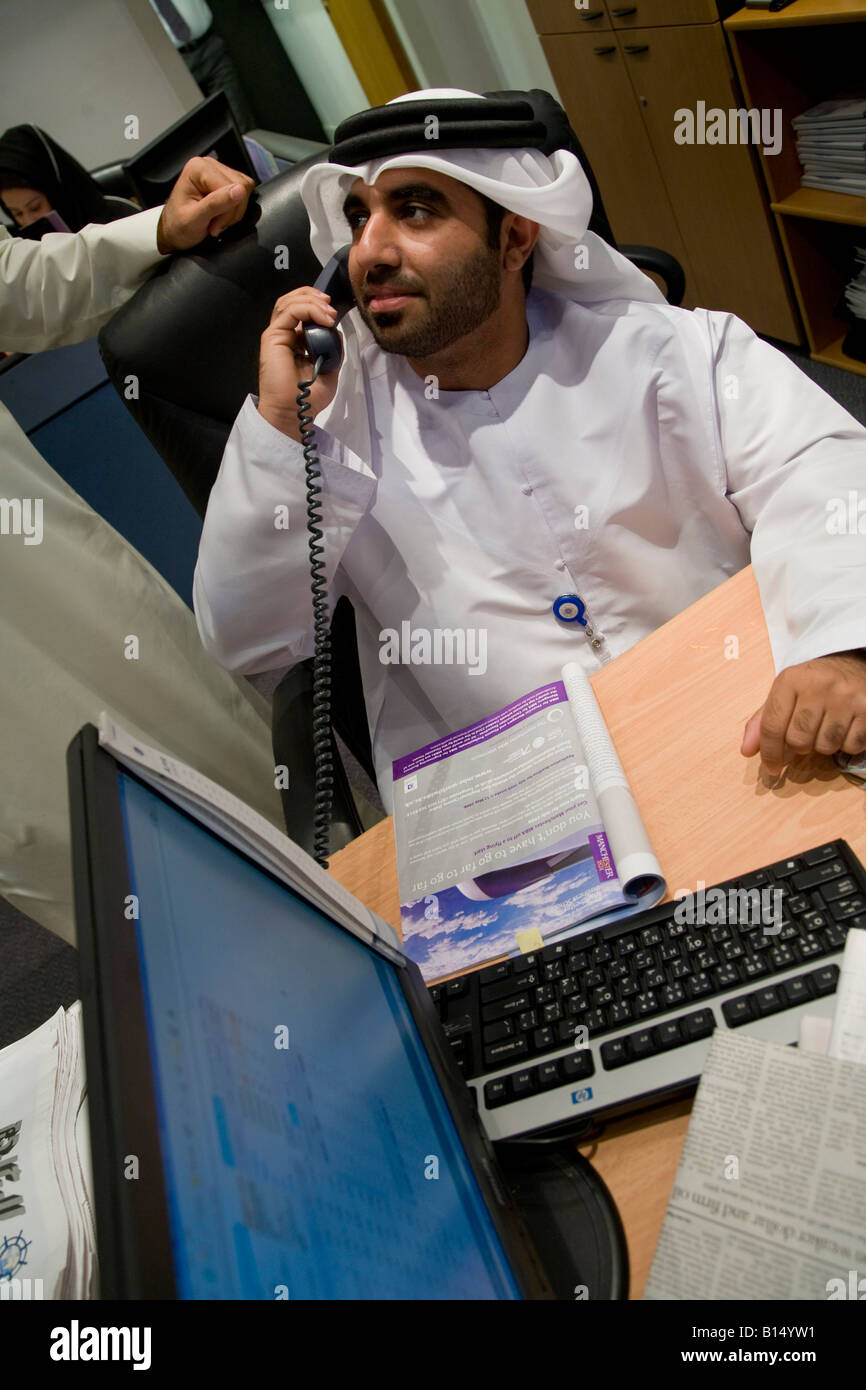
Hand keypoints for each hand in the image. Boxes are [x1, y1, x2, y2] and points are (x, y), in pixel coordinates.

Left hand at [156, 156, 254, 253]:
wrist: (174, 231)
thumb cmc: (178, 226)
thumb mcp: (194, 219)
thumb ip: (215, 203)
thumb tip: (239, 190)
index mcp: (198, 169)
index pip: (234, 186)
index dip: (229, 211)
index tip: (214, 224)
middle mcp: (209, 165)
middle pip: (242, 186)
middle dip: (231, 212)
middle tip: (215, 223)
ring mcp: (218, 172)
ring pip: (245, 191)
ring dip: (234, 212)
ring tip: (216, 219)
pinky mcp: (226, 181)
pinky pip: (244, 194)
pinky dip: (235, 209)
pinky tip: (221, 214)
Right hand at [257, 286, 342, 441]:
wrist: (296, 411)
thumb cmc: (309, 397)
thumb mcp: (330, 367)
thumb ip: (332, 347)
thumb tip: (334, 330)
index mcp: (296, 341)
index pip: (302, 311)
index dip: (317, 305)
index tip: (333, 312)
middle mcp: (285, 335)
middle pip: (293, 301)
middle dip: (313, 296)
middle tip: (330, 306)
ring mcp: (277, 335)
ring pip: (288, 302)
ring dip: (311, 301)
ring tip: (328, 312)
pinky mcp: (272, 337)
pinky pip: (289, 312)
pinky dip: (308, 309)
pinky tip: (323, 319)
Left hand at [741, 651, 865, 774]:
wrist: (853, 663)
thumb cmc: (813, 684)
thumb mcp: (784, 693)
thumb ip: (763, 721)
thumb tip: (747, 751)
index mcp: (790, 680)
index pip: (772, 726)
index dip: (769, 753)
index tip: (772, 768)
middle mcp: (818, 685)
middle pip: (798, 741)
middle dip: (799, 747)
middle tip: (805, 737)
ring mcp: (846, 696)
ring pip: (825, 747)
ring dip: (823, 746)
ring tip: (826, 728)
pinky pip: (851, 746)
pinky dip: (846, 745)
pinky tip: (845, 727)